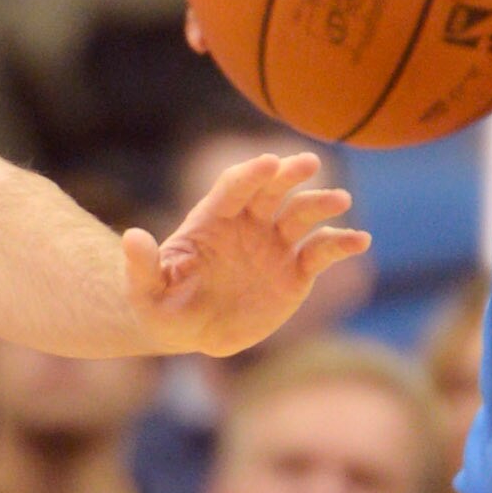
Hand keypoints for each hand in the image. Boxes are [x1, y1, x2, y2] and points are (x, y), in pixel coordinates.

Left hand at [122, 149, 363, 357]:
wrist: (191, 329)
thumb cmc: (164, 306)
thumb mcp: (147, 293)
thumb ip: (142, 266)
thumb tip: (131, 237)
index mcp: (214, 219)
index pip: (234, 188)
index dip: (250, 175)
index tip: (268, 163)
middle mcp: (249, 223)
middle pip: (272, 190)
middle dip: (289, 174)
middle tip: (307, 163)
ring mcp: (275, 244)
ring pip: (302, 215)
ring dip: (321, 204)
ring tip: (340, 200)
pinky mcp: (296, 271)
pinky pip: (322, 252)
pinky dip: (341, 243)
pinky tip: (360, 240)